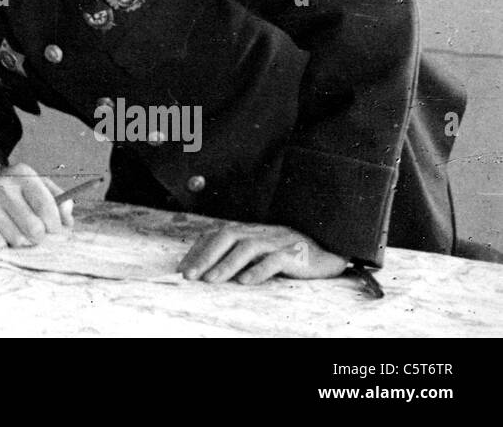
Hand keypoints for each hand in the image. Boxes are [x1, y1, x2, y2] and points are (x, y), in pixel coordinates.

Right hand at [0, 163, 72, 247]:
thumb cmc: (12, 189)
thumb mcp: (35, 184)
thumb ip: (58, 200)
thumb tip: (68, 222)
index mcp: (23, 174)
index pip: (47, 207)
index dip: (55, 226)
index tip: (54, 231)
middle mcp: (3, 185)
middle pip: (34, 229)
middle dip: (38, 237)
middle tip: (34, 234)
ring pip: (16, 239)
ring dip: (19, 240)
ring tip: (14, 229)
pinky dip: (1, 243)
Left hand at [178, 222, 348, 283]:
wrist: (330, 249)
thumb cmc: (290, 253)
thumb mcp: (261, 251)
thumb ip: (239, 255)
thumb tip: (208, 269)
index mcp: (249, 231)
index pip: (216, 235)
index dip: (197, 250)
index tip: (182, 268)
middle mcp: (260, 232)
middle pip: (226, 237)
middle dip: (204, 256)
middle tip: (189, 276)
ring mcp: (277, 241)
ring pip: (247, 247)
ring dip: (226, 264)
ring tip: (211, 280)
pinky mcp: (295, 254)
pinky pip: (275, 260)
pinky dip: (258, 270)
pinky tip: (245, 282)